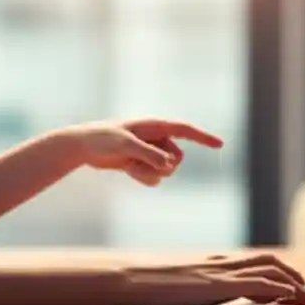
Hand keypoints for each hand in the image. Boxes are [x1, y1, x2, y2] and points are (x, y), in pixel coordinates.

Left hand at [62, 118, 223, 186]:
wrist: (84, 147)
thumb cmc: (103, 139)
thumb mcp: (125, 146)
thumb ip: (148, 153)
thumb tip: (168, 164)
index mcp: (155, 126)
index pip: (186, 130)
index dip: (203, 138)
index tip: (221, 144)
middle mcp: (156, 138)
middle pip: (178, 159)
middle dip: (163, 166)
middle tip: (141, 162)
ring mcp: (150, 152)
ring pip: (167, 171)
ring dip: (150, 174)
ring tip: (130, 166)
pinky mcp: (142, 163)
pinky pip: (156, 178)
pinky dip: (144, 178)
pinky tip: (128, 170)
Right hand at [120, 252, 304, 304]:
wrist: (133, 281)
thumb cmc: (149, 286)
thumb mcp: (179, 285)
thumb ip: (196, 285)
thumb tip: (200, 291)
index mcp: (212, 264)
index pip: (252, 261)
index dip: (275, 270)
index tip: (287, 284)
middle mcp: (221, 264)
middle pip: (267, 261)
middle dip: (291, 275)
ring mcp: (221, 274)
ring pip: (269, 271)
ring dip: (293, 283)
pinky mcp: (219, 286)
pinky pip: (258, 285)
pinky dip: (278, 289)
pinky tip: (290, 296)